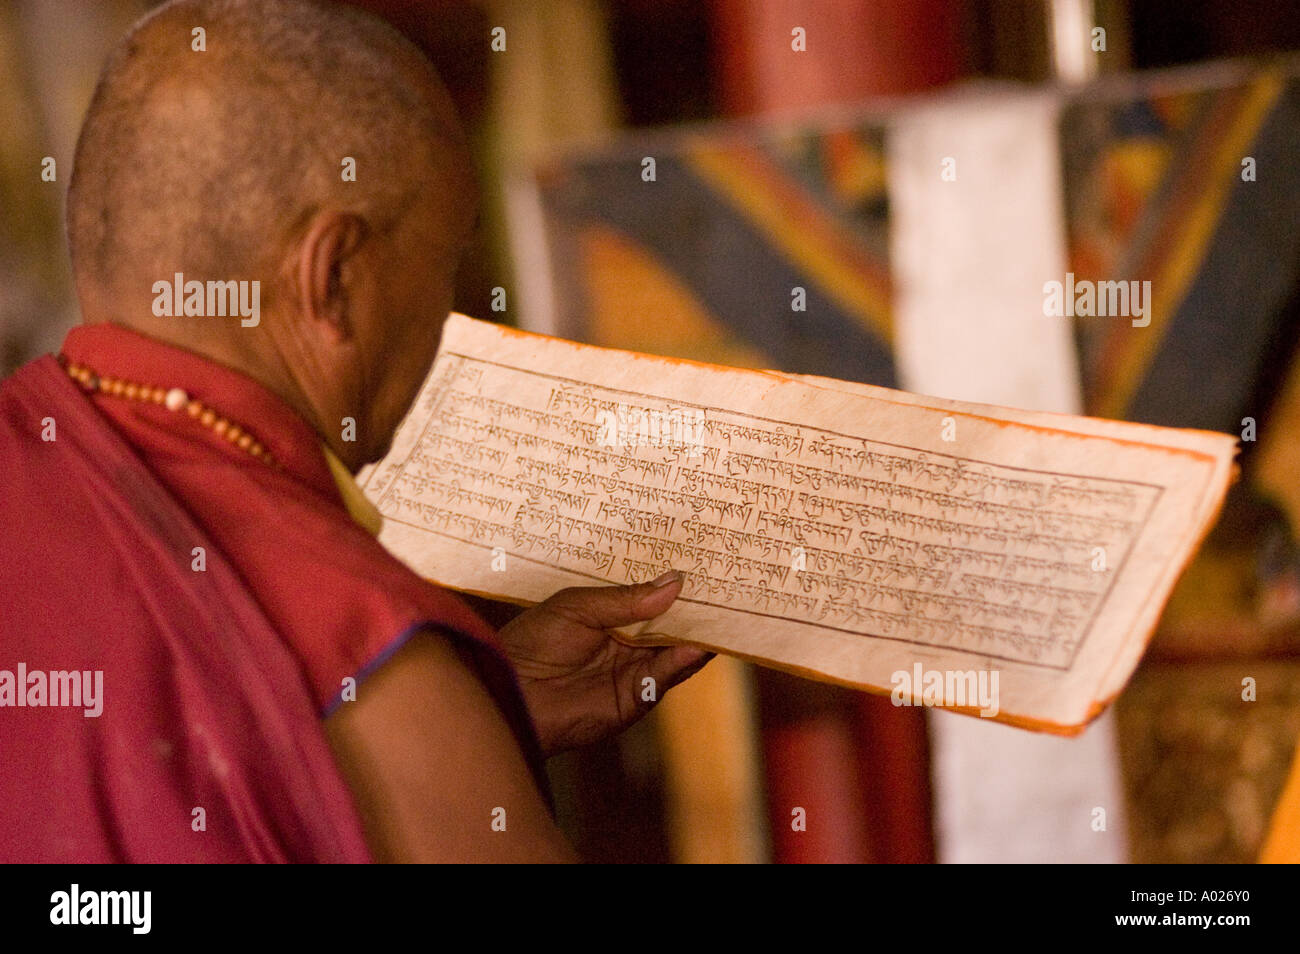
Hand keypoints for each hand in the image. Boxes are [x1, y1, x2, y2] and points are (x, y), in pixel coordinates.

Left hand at [496, 572, 712, 755]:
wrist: (510, 690)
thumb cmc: (533, 641)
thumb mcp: (579, 607)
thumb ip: (627, 599)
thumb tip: (674, 583)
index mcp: (613, 618)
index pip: (654, 601)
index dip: (678, 590)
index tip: (706, 571)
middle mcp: (628, 644)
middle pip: (672, 627)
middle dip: (697, 612)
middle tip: (727, 592)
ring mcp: (633, 672)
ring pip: (675, 653)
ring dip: (697, 638)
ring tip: (720, 618)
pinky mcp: (633, 700)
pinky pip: (663, 679)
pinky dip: (680, 664)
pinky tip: (694, 648)